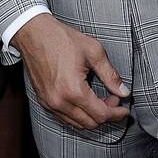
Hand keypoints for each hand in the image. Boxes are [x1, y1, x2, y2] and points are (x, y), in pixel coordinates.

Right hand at [12, 15, 130, 130]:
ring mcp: (49, 103)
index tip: (124, 108)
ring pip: (77, 124)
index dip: (116, 113)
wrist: (33, 33)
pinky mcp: (43, 101)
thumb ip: (110, 75)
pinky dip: (78, 115)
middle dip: (106, 114)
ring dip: (92, 116)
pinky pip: (65, 118)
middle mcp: (59, 102)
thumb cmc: (62, 39)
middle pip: (90, 123)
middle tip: (113, 98)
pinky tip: (85, 101)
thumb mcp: (93, 52)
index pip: (101, 115)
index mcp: (73, 90)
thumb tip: (123, 92)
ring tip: (100, 99)